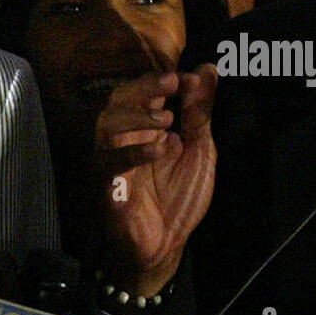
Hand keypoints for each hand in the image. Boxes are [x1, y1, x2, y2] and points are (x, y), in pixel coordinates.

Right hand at [95, 66, 217, 299]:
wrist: (165, 246)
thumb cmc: (179, 198)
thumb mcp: (199, 150)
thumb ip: (200, 112)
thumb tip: (208, 68)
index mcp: (146, 128)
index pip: (146, 91)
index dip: (165, 79)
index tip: (191, 79)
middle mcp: (124, 138)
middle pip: (120, 98)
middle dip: (145, 86)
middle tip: (172, 83)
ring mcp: (112, 160)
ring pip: (107, 123)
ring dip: (136, 115)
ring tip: (167, 120)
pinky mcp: (107, 186)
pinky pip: (110, 162)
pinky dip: (136, 151)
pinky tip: (163, 148)